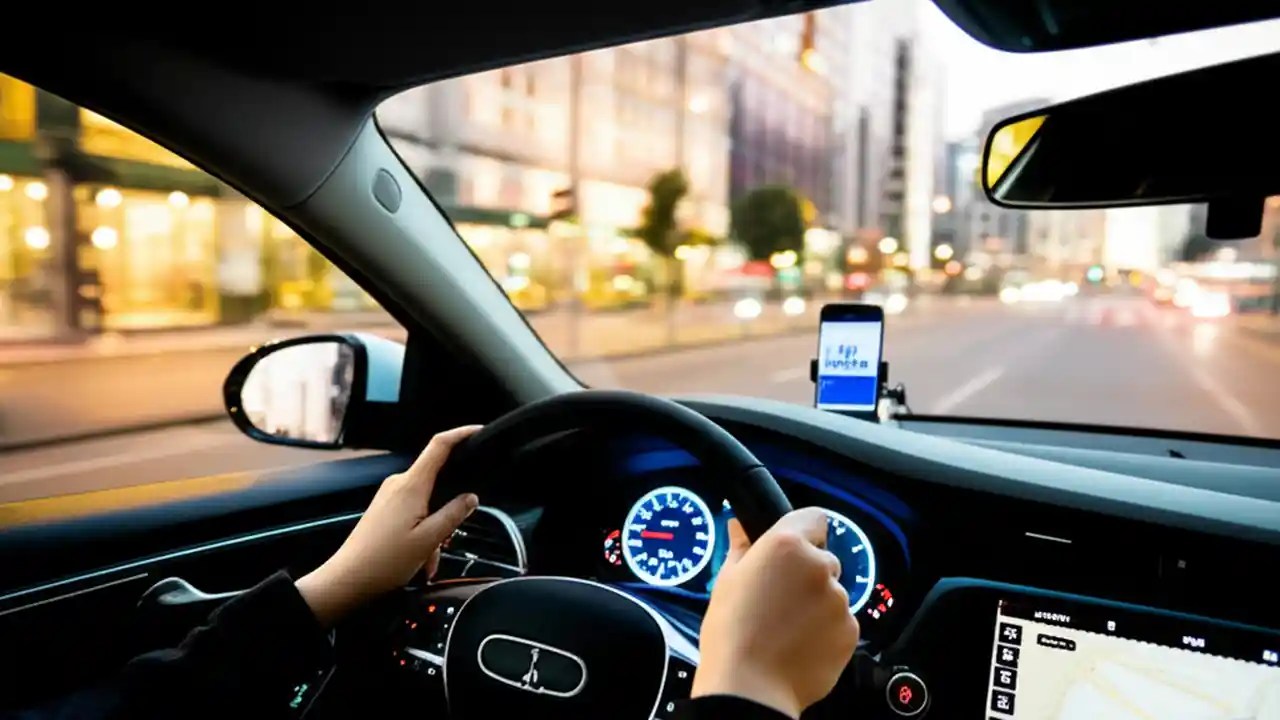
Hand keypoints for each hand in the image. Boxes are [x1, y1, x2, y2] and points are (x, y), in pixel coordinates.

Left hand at [295, 425, 481, 626]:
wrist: (348, 579)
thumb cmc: (385, 561)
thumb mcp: (429, 539)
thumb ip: (454, 514)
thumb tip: (470, 498)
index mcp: (412, 485)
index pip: (439, 446)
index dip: (461, 434)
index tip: (478, 431)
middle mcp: (398, 483)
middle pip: (437, 481)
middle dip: (448, 510)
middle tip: (447, 539)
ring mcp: (389, 495)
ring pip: (427, 503)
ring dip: (434, 529)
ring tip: (428, 558)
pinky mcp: (384, 508)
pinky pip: (414, 512)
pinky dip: (422, 533)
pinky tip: (419, 558)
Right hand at [693, 508, 859, 718]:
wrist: (749, 686)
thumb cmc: (731, 634)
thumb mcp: (727, 581)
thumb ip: (742, 547)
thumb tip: (739, 527)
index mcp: (786, 546)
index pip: (814, 518)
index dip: (804, 532)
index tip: (793, 549)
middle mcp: (819, 567)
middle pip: (822, 559)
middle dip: (807, 574)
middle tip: (780, 598)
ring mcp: (839, 600)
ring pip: (832, 593)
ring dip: (817, 604)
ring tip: (787, 627)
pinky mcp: (851, 630)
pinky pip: (841, 622)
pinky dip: (826, 630)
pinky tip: (800, 643)